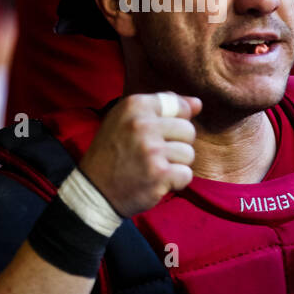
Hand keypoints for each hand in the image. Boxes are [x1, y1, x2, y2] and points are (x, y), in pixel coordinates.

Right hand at [78, 93, 200, 217]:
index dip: (174, 123)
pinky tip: (156, 181)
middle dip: (176, 145)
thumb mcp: (127, 119)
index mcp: (134, 105)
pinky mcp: (159, 174)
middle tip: (153, 155)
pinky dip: (175, 182)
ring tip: (153, 168)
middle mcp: (142, 124)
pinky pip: (186, 174)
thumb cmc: (114, 152)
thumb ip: (163, 106)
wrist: (95, 190)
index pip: (178, 106)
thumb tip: (198, 103)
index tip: (156, 135)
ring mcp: (151, 150)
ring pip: (189, 154)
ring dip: (175, 165)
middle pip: (188, 130)